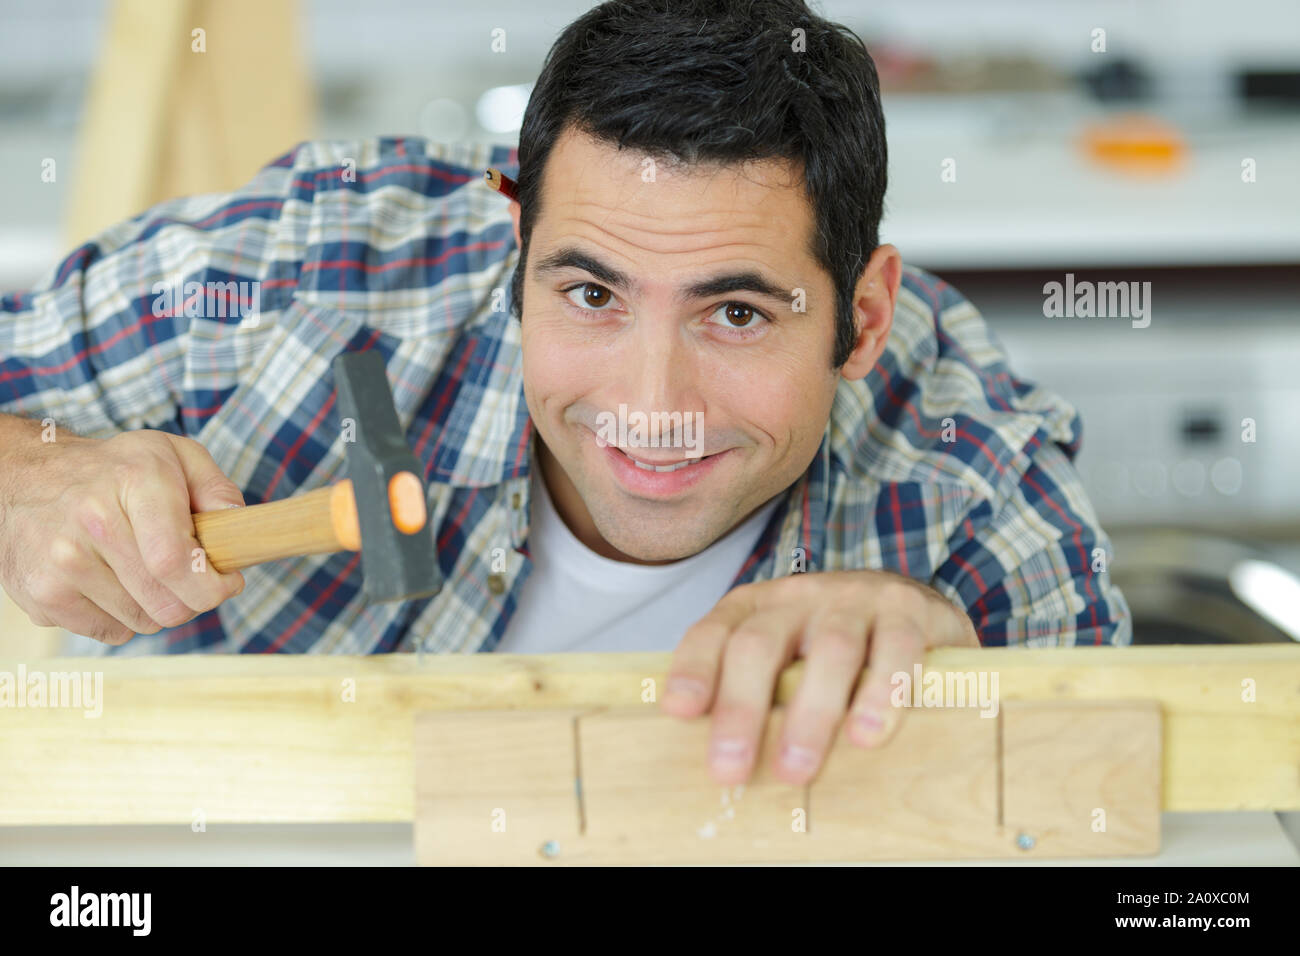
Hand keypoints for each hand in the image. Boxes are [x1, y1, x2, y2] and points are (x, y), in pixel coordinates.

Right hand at [0, 427, 245, 643]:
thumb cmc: (115, 470)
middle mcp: (92, 523)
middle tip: (190, 576)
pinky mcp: (41, 594)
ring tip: (144, 570)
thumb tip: (237, 526)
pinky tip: (111, 580)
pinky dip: (122, 616)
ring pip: (142, 621)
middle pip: (166, 604)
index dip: (212, 586)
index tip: (227, 581)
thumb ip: (216, 488)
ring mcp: (60, 563)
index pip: (175, 562)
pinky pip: (109, 632)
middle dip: (193, 599)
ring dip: (157, 606)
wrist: (29, 477)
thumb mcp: (173, 455)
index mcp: (135, 482)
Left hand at [660, 570, 979, 784]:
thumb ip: (757, 697)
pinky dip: (882, 693)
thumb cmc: (833, 648)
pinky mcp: (908, 610)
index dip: (694, 669)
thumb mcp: (786, 661)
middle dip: (741, 707)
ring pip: (831, 649)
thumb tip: (722, 769)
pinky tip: (868, 734)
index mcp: (756, 608)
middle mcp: (799, 597)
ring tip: (797, 768)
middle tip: (730, 768)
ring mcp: (854, 599)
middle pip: (760, 644)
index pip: (713, 633)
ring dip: (811, 713)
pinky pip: (897, 648)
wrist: (913, 604)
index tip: (679, 711)